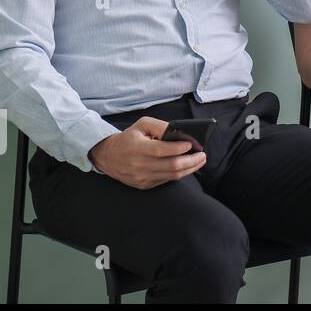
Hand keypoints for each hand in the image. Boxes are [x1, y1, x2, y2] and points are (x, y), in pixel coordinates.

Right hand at [87, 117, 206, 189]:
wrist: (108, 156)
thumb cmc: (128, 138)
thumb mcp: (142, 124)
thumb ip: (160, 126)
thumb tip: (179, 132)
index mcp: (138, 148)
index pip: (162, 150)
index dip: (179, 149)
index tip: (191, 145)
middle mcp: (139, 165)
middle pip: (171, 166)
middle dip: (191, 161)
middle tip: (202, 155)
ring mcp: (142, 177)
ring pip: (172, 176)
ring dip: (190, 169)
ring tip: (200, 161)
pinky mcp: (144, 185)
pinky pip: (166, 180)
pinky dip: (179, 174)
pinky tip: (187, 167)